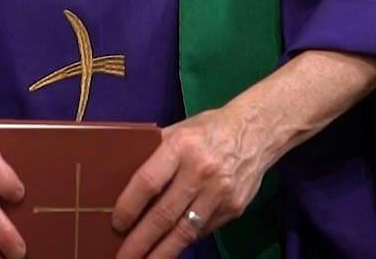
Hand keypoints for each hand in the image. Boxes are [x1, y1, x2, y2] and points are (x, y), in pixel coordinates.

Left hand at [110, 106, 275, 258]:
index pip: (149, 182)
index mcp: (182, 146)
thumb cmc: (209, 130)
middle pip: (164, 214)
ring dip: (161, 252)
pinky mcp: (234, 208)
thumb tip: (125, 182)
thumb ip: (155, 154)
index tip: (117, 224)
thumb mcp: (179, 130)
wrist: (257, 131)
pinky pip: (202, 230)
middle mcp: (201, 171)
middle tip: (123, 257)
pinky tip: (169, 248)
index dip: (129, 206)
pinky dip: (184, 240)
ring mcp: (220, 193)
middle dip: (140, 241)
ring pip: (185, 231)